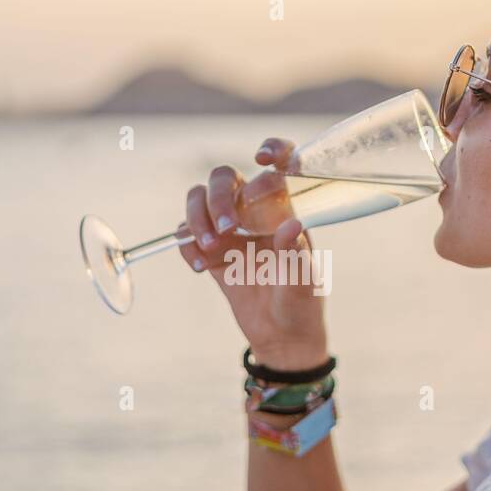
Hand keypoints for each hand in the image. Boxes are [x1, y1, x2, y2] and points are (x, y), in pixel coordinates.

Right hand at [177, 138, 328, 369]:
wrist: (283, 340)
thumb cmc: (302, 306)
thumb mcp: (304, 284)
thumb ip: (297, 255)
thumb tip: (291, 226)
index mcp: (284, 212)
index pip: (277, 169)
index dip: (274, 150)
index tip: (262, 157)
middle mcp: (254, 215)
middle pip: (225, 179)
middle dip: (219, 197)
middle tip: (226, 229)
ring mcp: (230, 233)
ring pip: (199, 201)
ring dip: (197, 218)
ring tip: (209, 249)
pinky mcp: (212, 254)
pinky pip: (186, 236)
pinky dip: (187, 246)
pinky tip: (202, 268)